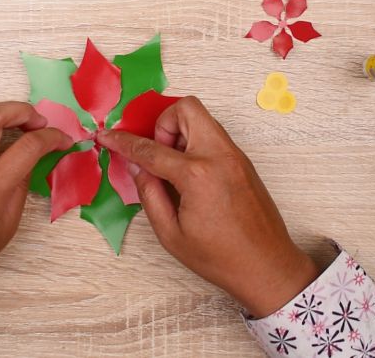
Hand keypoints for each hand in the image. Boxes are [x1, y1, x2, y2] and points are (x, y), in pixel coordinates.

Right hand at [97, 97, 318, 317]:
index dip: (123, 141)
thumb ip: (149, 194)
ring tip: (173, 169)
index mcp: (198, 174)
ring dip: (181, 133)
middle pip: (186, 108)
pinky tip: (190, 177)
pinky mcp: (243, 162)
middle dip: (163, 123)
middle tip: (158, 155)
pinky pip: (214, 136)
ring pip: (202, 119)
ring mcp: (235, 156)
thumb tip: (137, 166)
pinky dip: (196, 144)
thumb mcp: (171, 234)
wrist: (268, 266)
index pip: (151, 148)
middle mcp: (219, 155)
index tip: (107, 136)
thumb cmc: (219, 257)